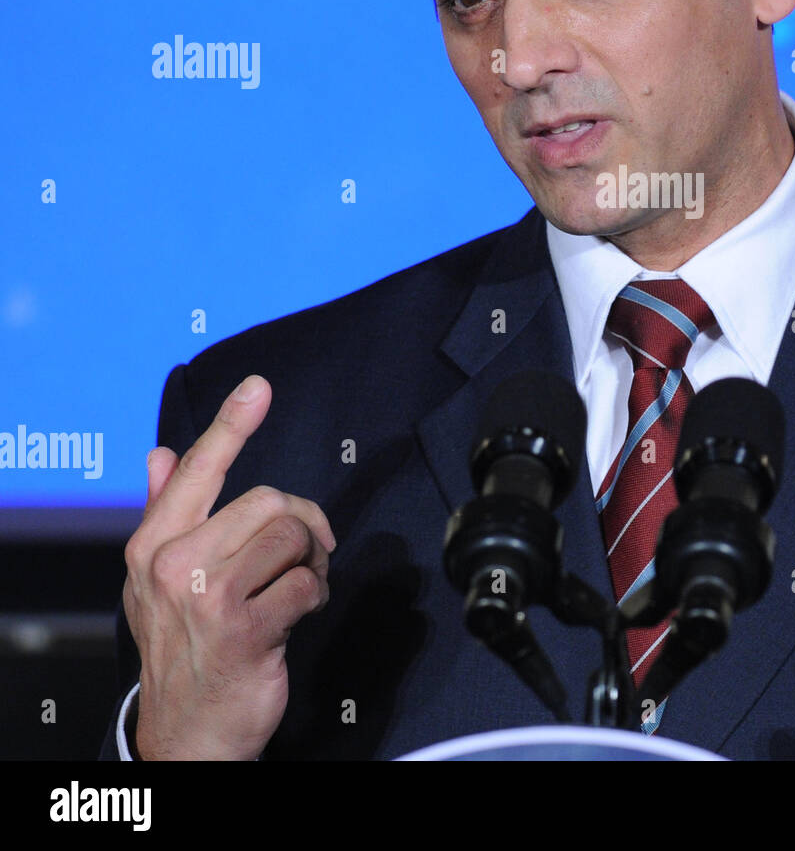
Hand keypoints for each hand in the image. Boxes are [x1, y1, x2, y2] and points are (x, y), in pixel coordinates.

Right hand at [122, 374, 334, 759]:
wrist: (188, 733)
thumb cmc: (183, 646)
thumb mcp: (156, 581)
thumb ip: (163, 512)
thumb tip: (156, 453)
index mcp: (152, 545)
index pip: (195, 471)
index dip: (230, 426)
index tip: (258, 388)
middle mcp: (172, 565)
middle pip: (269, 502)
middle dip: (301, 524)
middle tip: (303, 552)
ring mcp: (207, 599)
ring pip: (293, 538)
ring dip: (311, 562)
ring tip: (297, 585)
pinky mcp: (246, 631)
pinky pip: (307, 585)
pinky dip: (316, 597)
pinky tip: (298, 615)